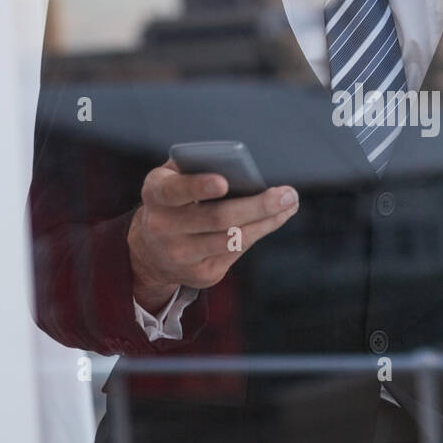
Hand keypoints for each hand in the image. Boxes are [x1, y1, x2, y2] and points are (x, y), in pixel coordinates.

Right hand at [127, 160, 298, 312]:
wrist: (152, 249)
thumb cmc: (175, 200)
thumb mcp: (175, 178)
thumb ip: (198, 167)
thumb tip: (244, 170)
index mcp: (156, 194)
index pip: (175, 190)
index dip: (198, 186)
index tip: (224, 182)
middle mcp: (163, 228)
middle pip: (217, 218)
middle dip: (258, 206)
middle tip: (288, 194)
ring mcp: (181, 256)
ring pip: (233, 238)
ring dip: (268, 221)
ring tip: (290, 203)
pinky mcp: (201, 275)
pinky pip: (238, 251)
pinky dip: (260, 232)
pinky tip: (277, 218)